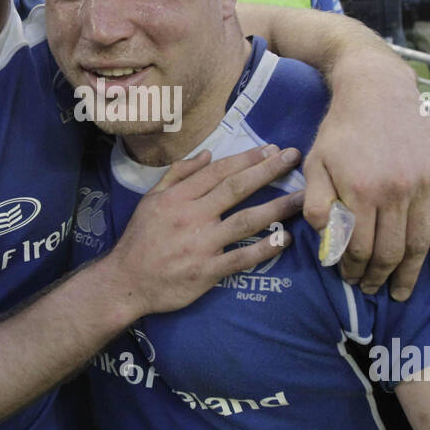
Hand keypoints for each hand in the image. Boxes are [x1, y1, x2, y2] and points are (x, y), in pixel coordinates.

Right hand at [101, 145, 304, 322]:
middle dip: (268, 170)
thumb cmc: (140, 239)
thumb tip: (207, 154)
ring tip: (303, 197)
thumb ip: (178, 175)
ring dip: (277, 207)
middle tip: (293, 157)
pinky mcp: (207, 271)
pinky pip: (241, 258)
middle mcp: (191, 216)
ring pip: (245, 221)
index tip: (270, 148)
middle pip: (236, 188)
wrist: (126, 281)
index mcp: (177, 197)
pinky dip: (264, 249)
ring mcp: (201, 244)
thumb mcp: (150, 199)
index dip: (246, 158)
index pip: (218, 171)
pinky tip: (284, 238)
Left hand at [302, 58, 429, 300]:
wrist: (378, 91)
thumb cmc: (341, 130)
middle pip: (389, 252)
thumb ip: (317, 202)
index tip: (347, 277)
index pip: (358, 247)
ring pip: (418, 244)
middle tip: (369, 288)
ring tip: (400, 293)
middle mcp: (395, 192)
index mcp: (361, 191)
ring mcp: (422, 187)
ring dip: (410, 274)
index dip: (351, 268)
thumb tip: (325, 241)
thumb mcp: (316, 162)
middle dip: (377, 276)